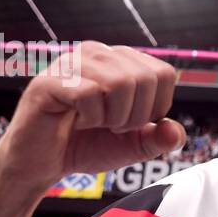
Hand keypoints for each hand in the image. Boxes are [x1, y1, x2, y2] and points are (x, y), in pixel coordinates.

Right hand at [0, 41, 185, 190]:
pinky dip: (91, 117)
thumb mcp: (131, 146)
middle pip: (145, 78)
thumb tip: (177, 132)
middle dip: (136, 116)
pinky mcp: (49, 80)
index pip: (163, 73)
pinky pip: (90, 94)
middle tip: (111, 126)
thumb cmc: (85, 146)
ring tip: (94, 123)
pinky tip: (76, 120)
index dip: (156, 108)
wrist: (41, 164)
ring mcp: (71, 62)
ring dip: (113, 117)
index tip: (132, 122)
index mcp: (119, 60)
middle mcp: (96, 53)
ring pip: (120, 83)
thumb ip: (158, 139)